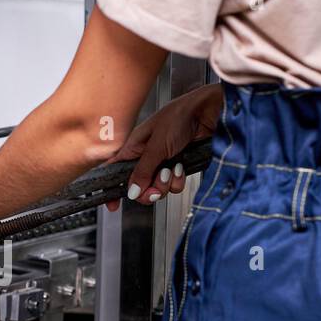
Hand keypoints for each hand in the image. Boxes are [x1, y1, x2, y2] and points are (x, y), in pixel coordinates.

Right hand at [105, 84, 222, 210]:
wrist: (209, 114)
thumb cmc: (179, 117)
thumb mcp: (156, 146)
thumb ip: (143, 171)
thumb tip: (131, 192)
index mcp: (133, 148)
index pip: (114, 171)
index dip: (112, 188)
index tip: (112, 205)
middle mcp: (145, 158)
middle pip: (138, 187)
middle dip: (148, 191)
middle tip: (156, 187)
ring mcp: (162, 164)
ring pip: (157, 188)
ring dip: (166, 184)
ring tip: (172, 169)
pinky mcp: (177, 167)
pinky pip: (173, 186)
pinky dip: (178, 180)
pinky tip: (182, 166)